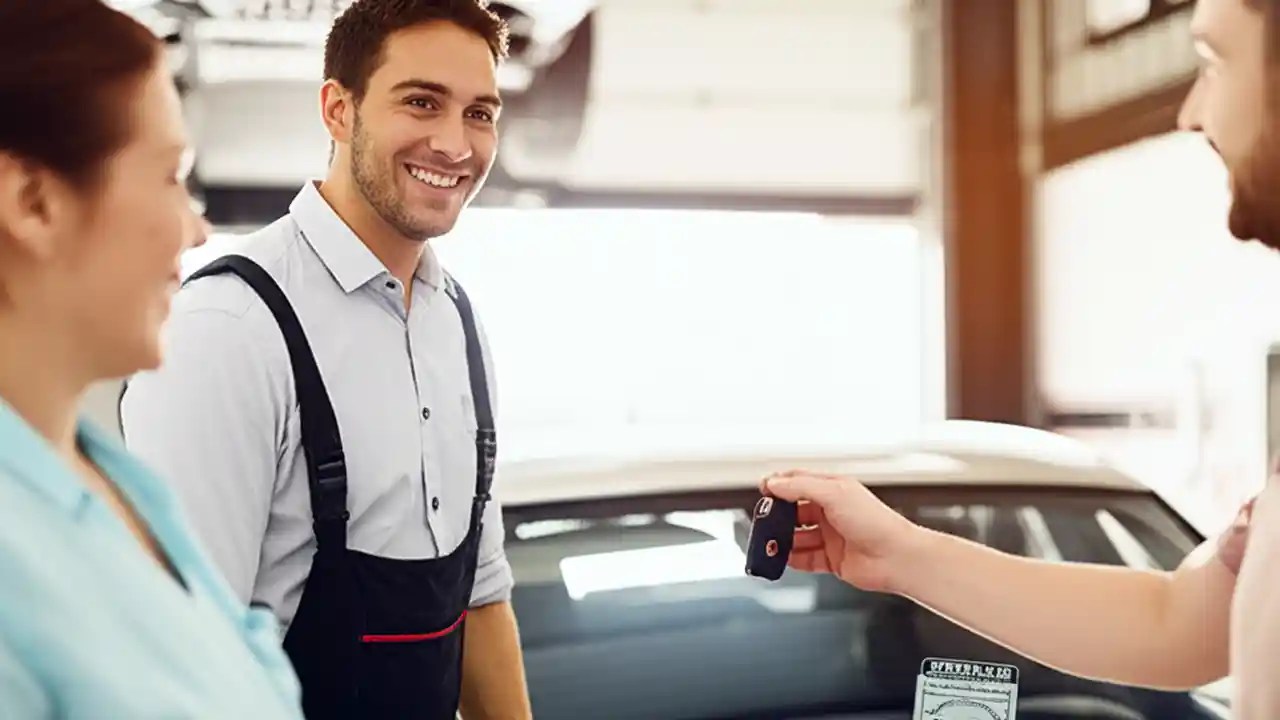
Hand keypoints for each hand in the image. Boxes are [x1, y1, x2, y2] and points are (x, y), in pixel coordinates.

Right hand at [761, 470, 925, 592]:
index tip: (762, 491)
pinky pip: (805, 559)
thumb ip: (801, 486)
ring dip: (781, 540)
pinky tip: (783, 559)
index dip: (779, 485)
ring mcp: (831, 536)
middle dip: (776, 516)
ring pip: (797, 537)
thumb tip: (774, 483)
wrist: (897, 558)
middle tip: (763, 521)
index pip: (798, 482)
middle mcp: (831, 512)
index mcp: (833, 490)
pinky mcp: (832, 559)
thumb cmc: (876, 522)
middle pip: (794, 511)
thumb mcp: (834, 493)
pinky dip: (791, 560)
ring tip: (769, 543)